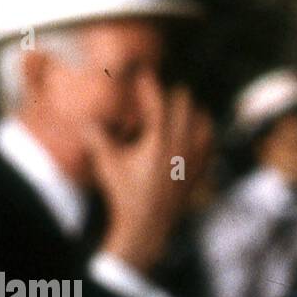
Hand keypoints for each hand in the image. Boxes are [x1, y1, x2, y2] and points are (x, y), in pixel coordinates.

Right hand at [87, 74, 212, 274]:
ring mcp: (196, 154)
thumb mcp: (107, 165)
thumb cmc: (125, 193)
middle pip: (184, 102)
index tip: (142, 72)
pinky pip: (210, 137)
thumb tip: (86, 120)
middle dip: (169, 95)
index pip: (157, 101)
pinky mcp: (203, 166)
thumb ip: (97, 138)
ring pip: (202, 117)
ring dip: (189, 110)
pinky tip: (191, 131)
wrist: (149, 225)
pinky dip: (202, 129)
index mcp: (159, 139)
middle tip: (155, 96)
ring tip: (174, 113)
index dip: (148, 84)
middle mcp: (182, 143)